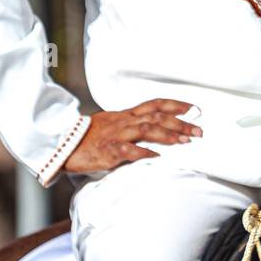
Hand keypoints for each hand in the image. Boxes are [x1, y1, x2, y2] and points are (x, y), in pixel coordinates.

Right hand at [63, 99, 202, 174]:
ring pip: (145, 130)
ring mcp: (115, 135)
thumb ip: (131, 125)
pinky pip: (128, 150)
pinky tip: (157, 156)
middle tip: (199, 131)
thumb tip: (154, 130)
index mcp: (125, 115)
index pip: (155, 104)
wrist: (61, 144)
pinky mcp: (107, 151)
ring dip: (167, 135)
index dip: (175, 105)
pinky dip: (144, 152)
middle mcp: (123, 122)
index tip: (194, 109)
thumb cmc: (88, 137)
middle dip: (180, 123)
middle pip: (156, 117)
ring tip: (184, 141)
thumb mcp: (111, 124)